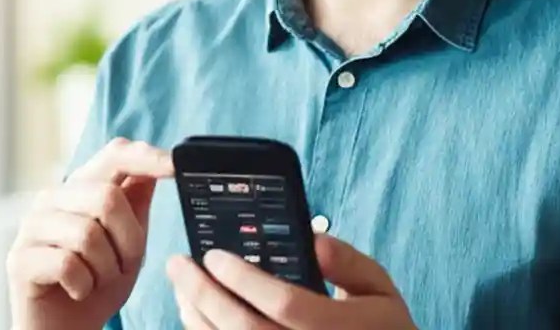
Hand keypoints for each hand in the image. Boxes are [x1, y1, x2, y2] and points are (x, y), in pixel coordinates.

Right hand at [7, 138, 173, 329]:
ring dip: (106, 269)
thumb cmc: (97, 285)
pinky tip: (78, 291)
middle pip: (107, 197)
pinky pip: (67, 264)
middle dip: (129, 240)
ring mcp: (32, 226)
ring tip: (97, 280)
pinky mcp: (19, 259)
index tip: (175, 164)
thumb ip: (137, 203)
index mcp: (81, 187)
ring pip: (88, 234)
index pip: (114, 154)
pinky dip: (84, 286)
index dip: (145, 156)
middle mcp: (52, 198)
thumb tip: (159, 161)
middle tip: (124, 265)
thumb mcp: (129, 243)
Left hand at [166, 232, 416, 329]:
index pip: (285, 303)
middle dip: (204, 293)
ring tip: (182, 287)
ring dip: (197, 317)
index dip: (245, 278)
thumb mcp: (380, 290)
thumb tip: (312, 239)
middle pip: (244, 329)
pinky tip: (196, 316)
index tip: (215, 254)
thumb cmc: (380, 328)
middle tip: (179, 264)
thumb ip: (348, 263)